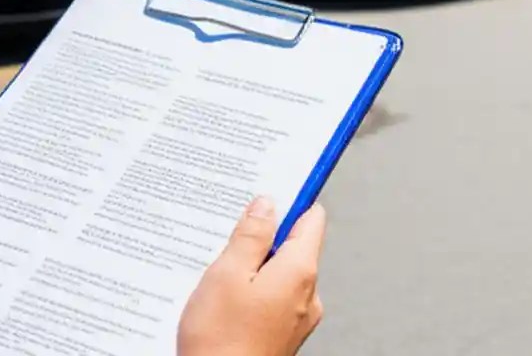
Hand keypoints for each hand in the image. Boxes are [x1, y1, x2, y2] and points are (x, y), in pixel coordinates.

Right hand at [178, 198, 326, 355]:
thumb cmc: (221, 342)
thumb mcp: (227, 275)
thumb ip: (250, 235)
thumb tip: (266, 205)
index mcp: (301, 271)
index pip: (312, 220)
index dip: (292, 202)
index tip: (275, 190)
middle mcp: (308, 294)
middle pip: (294, 247)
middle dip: (263, 240)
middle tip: (229, 244)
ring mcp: (297, 317)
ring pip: (280, 276)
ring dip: (254, 271)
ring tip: (220, 280)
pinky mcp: (282, 335)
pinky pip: (273, 301)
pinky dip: (252, 295)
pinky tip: (224, 304)